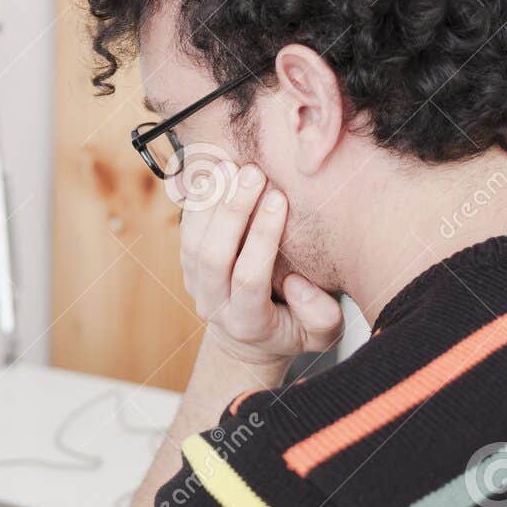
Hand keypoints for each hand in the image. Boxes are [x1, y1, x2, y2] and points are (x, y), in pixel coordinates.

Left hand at [179, 161, 343, 367]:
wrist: (252, 340)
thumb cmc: (293, 331)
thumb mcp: (321, 336)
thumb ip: (319, 315)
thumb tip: (295, 283)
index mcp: (248, 323)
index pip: (249, 278)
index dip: (262, 237)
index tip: (279, 199)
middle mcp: (214, 304)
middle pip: (213, 256)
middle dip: (233, 211)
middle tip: (253, 173)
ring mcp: (196, 285)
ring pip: (193, 241)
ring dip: (211, 201)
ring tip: (230, 167)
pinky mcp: (189, 266)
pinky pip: (185, 231)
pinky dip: (196, 201)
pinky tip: (211, 173)